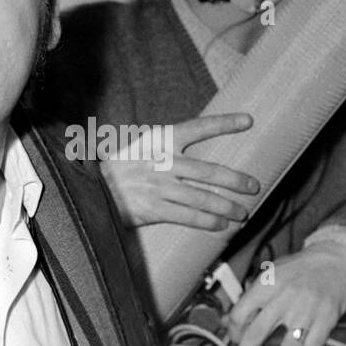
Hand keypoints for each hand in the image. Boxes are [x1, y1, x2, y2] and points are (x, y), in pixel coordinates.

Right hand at [100, 113, 260, 229]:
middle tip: (253, 186)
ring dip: (227, 207)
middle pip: (209, 171)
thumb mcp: (144, 146)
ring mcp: (160, 187)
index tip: (248, 121)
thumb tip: (201, 159)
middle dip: (235, 180)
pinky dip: (208, 221)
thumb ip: (169, 148)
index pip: (198, 128)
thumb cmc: (123, 166)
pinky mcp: (154, 209)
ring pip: (202, 197)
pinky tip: (221, 224)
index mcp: (161, 140)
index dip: (225, 123)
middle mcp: (164, 162)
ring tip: (243, 213)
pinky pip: (188, 216)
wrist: (92, 187)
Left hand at [226, 245, 345, 345]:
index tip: (235, 342)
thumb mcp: (272, 273)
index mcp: (267, 284)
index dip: (233, 332)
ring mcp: (306, 310)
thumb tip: (230, 321)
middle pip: (257, 333)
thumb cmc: (301, 268)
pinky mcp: (326, 320)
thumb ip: (252, 295)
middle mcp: (284, 297)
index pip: (240, 313)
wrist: (338, 261)